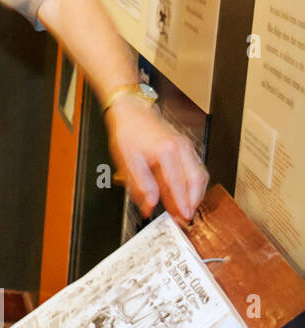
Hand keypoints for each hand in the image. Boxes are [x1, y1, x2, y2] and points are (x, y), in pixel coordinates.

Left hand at [105, 97, 207, 220]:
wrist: (132, 111)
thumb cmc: (128, 132)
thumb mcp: (128, 160)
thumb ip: (141, 184)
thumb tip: (150, 203)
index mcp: (166, 151)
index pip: (179, 183)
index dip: (182, 203)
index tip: (182, 216)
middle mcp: (181, 148)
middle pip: (197, 180)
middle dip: (194, 201)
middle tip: (186, 216)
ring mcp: (187, 146)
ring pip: (201, 174)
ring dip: (196, 193)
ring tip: (186, 207)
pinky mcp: (187, 146)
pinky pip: (197, 168)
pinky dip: (195, 183)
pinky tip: (185, 192)